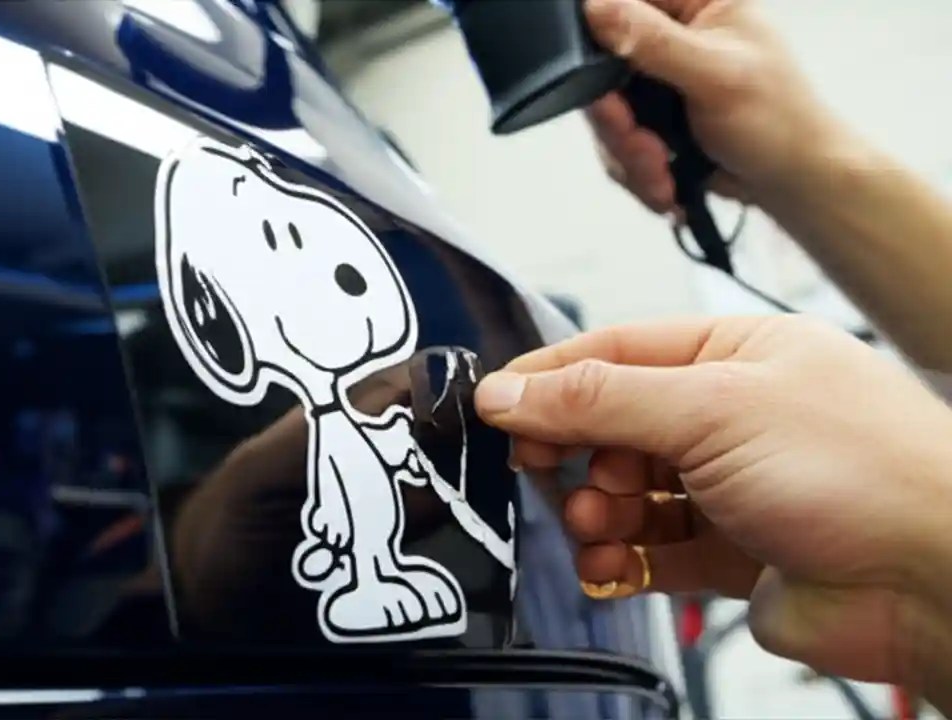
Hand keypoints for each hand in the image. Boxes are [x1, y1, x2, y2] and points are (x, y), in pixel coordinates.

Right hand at [474, 315, 951, 686]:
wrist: (938, 578)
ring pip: (626, 494)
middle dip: (573, 452)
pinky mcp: (733, 552)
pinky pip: (651, 552)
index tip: (495, 406)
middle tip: (540, 469)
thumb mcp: (711, 408)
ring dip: (596, 511)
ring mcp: (733, 485)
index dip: (549, 378)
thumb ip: (599, 399)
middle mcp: (732, 415)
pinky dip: (620, 561)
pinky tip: (609, 567)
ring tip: (595, 523)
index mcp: (735, 355)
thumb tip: (510, 392)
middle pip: (613, 425)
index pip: (615, 351)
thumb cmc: (862, 470)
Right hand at [583, 0, 846, 212]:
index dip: (601, 40)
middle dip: (619, 122)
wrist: (794, 183)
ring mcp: (660, 82)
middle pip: (604, 68)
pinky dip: (636, 170)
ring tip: (663, 173)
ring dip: (629, 154)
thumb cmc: (779, 122)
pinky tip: (666, 181)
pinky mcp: (654, 120)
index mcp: (698, 5)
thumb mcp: (715, 75)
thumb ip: (653, 41)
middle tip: (644, 146)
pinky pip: (617, 143)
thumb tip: (596, 8)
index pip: (625, 2)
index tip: (608, 87)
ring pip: (608, 114)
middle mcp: (675, 37)